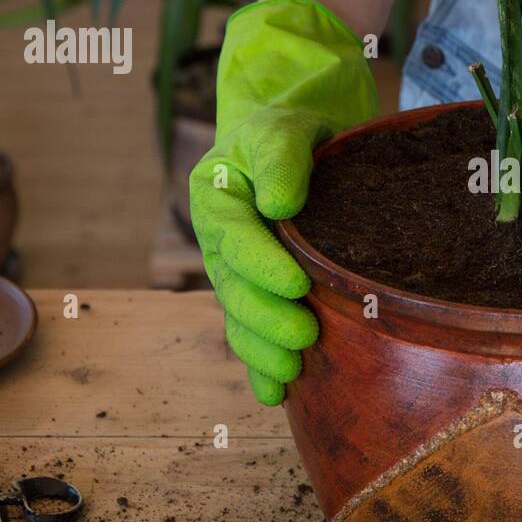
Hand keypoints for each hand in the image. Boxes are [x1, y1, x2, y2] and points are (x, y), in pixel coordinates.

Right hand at [191, 108, 321, 404]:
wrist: (302, 138)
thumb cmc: (292, 129)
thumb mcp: (285, 128)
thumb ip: (281, 159)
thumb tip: (278, 205)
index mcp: (215, 198)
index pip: (235, 238)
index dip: (263, 266)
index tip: (298, 285)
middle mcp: (219, 240)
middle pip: (234, 288)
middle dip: (266, 318)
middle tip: (306, 334)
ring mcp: (236, 271)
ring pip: (240, 317)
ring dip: (262, 349)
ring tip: (294, 370)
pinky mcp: (259, 291)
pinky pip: (253, 332)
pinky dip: (261, 366)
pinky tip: (277, 394)